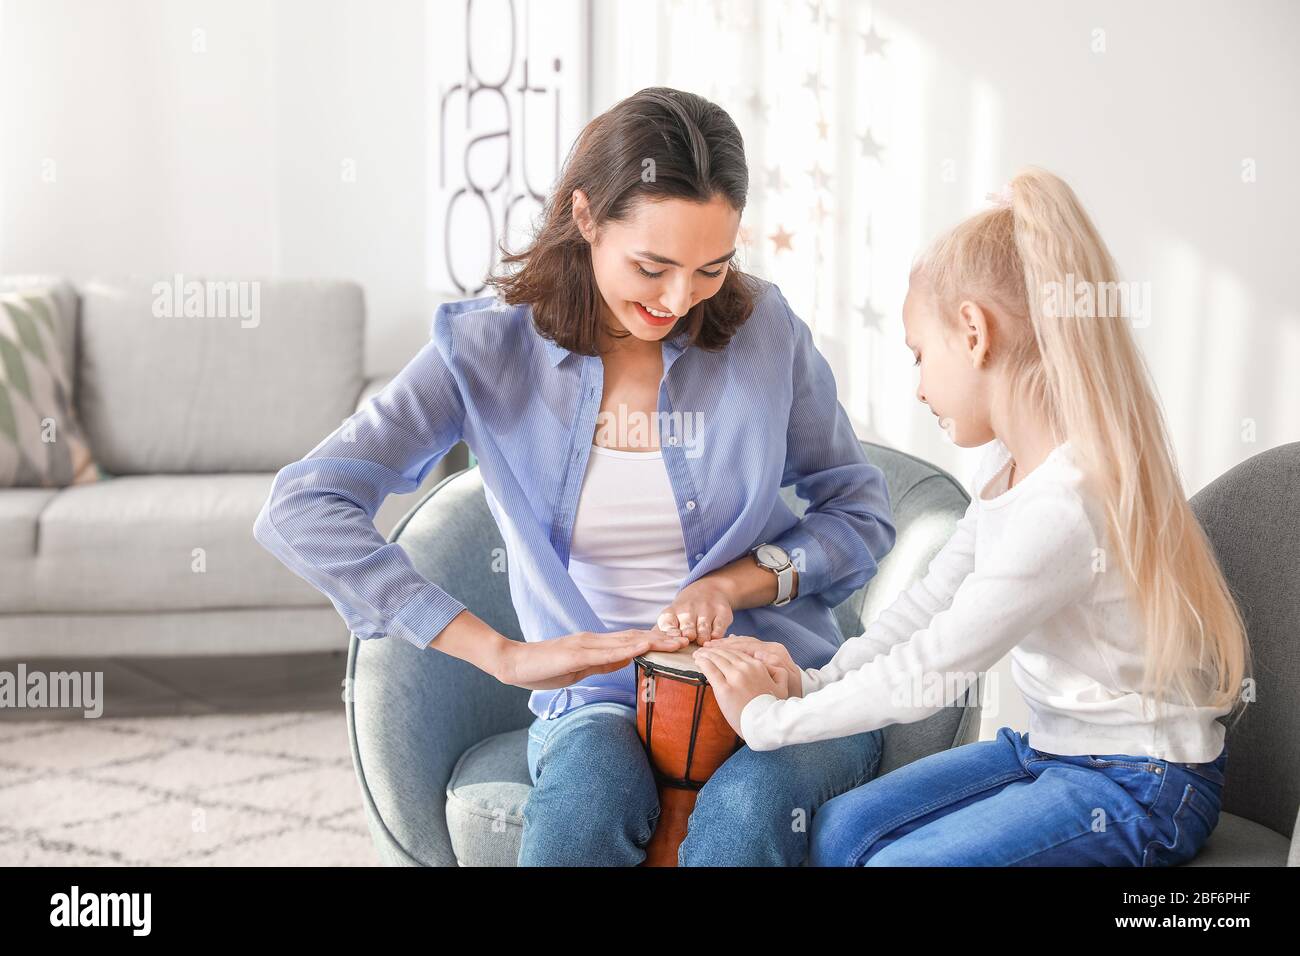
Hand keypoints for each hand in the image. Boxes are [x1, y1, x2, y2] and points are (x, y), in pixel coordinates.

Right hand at [495, 629, 687, 689]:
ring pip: (625, 641)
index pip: (631, 641)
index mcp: (595, 645)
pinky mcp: (576, 654)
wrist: (514, 664)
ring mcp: (585, 645)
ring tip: (675, 642)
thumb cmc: (543, 668)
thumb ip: (602, 662)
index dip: (656, 641)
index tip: (678, 643)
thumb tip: (626, 659)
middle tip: (689, 639)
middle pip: (635, 637)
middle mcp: (594, 640)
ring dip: (653, 641)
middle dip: (663, 639)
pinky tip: (642, 647)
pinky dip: (627, 649)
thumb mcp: (580, 668)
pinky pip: (606, 652)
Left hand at [656, 578, 733, 644]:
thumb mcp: (671, 617)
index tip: (674, 640)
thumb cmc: (685, 611)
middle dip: (687, 636)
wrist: (708, 589)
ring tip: (701, 643)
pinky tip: (713, 639)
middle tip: (688, 643)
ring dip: (702, 638)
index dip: (671, 633)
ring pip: (703, 629)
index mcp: (672, 612)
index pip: (667, 624)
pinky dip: (716, 636)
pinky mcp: (722, 612)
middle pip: (687, 628)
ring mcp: (706, 609)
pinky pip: (719, 627)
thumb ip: (662, 632)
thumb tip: (649, 648)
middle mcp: (689, 609)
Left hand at [692, 644, 788, 738]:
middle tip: (703, 650)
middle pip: (725, 654)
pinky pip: (710, 670)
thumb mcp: (782, 686)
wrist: (765, 725)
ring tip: (698, 654)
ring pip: (716, 659)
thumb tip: (767, 660)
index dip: (725, 651)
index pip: (737, 653)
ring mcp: (734, 678)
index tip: (718, 651)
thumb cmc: (772, 708)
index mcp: (758, 666)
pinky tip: (697, 660)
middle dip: (713, 650)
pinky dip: (702, 663)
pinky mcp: (724, 689)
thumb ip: (778, 670)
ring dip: (705, 654)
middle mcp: (745, 668)